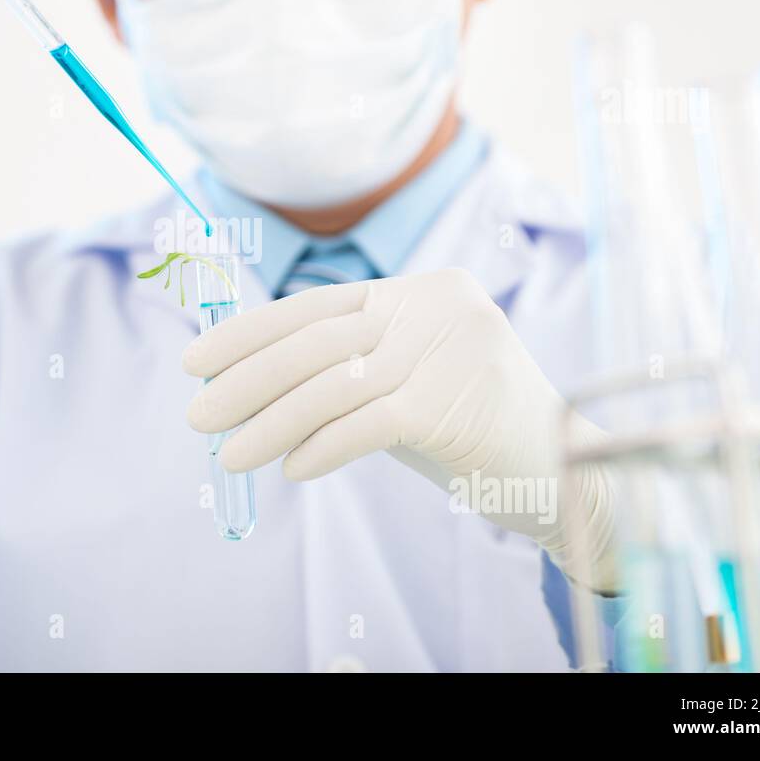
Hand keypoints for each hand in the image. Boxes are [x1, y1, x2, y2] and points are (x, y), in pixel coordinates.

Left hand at [183, 269, 616, 587]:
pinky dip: (319, 448)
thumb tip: (246, 382)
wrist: (564, 471)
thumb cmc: (469, 426)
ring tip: (228, 456)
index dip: (248, 334)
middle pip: (314, 342)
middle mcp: (432, 305)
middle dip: (245, 381)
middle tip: (196, 417)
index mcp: (417, 290)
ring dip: (268, 425)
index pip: (314, 305)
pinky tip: (289, 468)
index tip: (195, 361)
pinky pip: (362, 425)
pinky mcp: (450, 402)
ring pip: (330, 387)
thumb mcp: (404, 381)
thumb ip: (345, 368)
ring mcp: (444, 349)